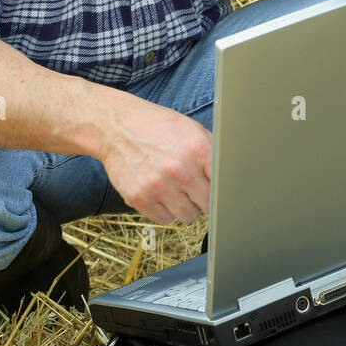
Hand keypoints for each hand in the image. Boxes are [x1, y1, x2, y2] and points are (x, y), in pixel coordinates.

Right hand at [98, 92, 211, 223]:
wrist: (116, 126)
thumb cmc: (156, 127)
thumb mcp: (191, 129)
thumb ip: (211, 153)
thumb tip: (230, 175)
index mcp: (197, 149)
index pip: (223, 185)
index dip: (222, 189)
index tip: (220, 191)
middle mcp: (179, 169)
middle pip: (208, 206)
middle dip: (203, 199)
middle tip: (194, 188)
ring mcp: (158, 186)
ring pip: (187, 216)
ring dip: (185, 207)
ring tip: (175, 189)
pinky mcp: (139, 198)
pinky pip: (164, 220)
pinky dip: (164, 210)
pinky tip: (159, 193)